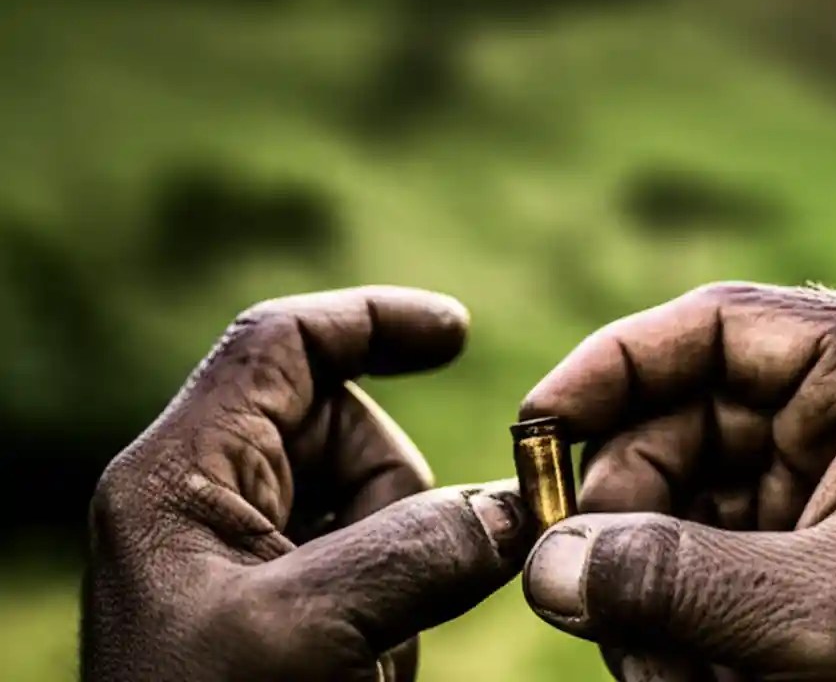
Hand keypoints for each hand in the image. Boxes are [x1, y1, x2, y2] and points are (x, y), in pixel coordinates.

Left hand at [83, 287, 532, 681]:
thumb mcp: (309, 635)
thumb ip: (421, 549)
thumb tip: (521, 506)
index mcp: (180, 476)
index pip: (281, 346)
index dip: (371, 322)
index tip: (456, 334)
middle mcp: (210, 500)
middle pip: (344, 429)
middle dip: (395, 495)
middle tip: (395, 587)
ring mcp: (251, 556)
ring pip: (376, 504)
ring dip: (403, 569)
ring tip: (365, 654)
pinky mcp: (287, 605)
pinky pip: (378, 567)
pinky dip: (396, 610)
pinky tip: (362, 672)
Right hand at [519, 282, 835, 680]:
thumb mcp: (827, 619)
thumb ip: (677, 581)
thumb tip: (543, 565)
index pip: (728, 324)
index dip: (618, 364)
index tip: (538, 427)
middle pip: (695, 421)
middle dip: (633, 512)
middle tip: (583, 592)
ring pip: (696, 501)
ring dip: (655, 581)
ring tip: (658, 670)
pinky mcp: (832, 551)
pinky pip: (723, 560)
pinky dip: (687, 617)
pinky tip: (686, 676)